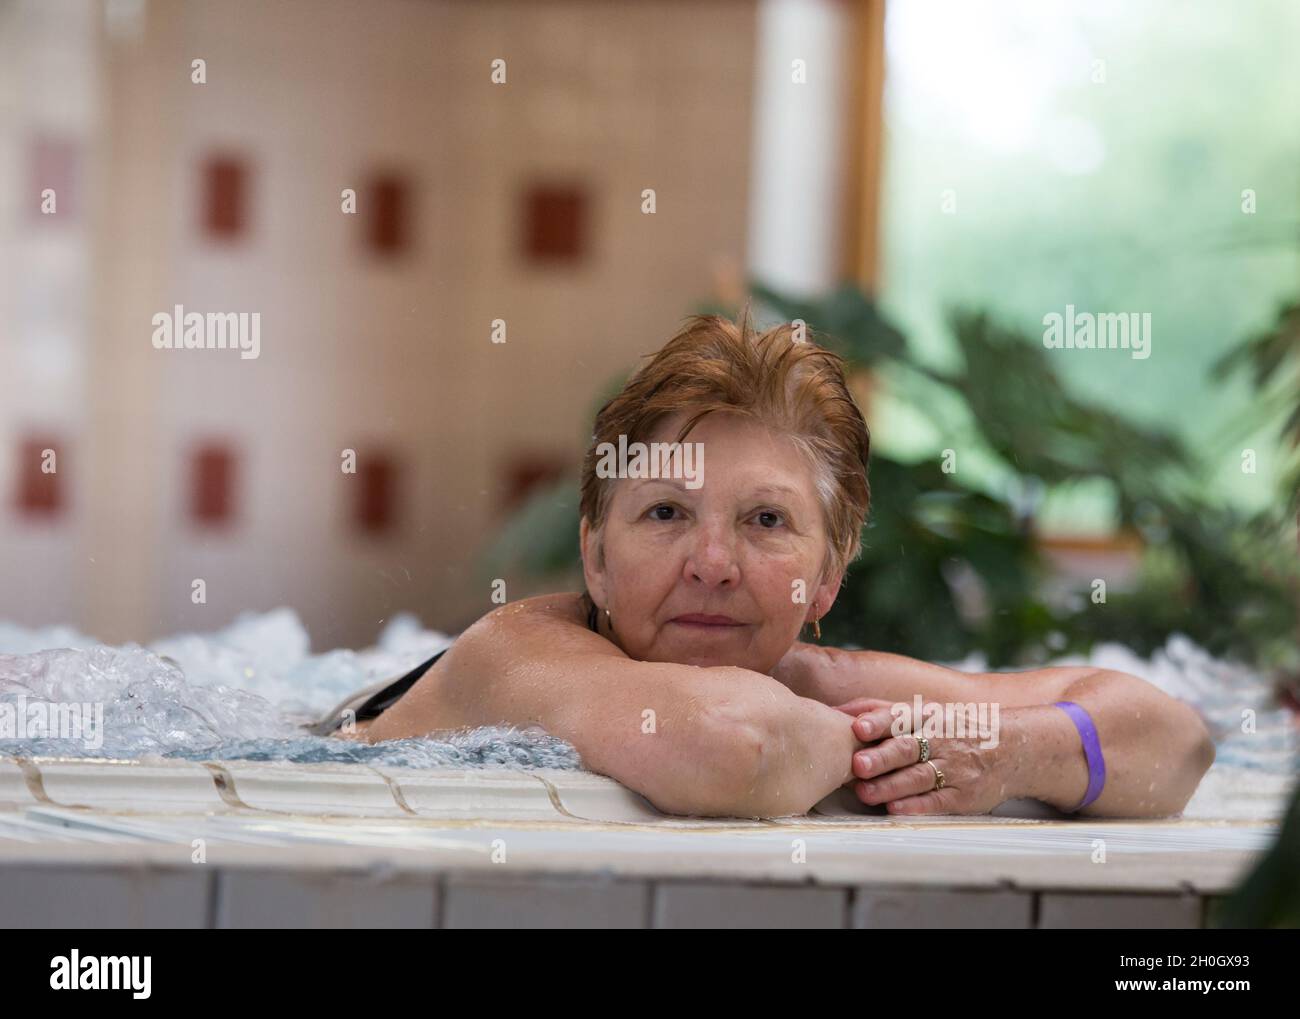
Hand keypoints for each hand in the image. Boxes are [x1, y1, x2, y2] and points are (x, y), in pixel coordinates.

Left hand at [832, 697, 1010, 814]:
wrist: (1012, 749)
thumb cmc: (953, 728)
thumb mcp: (922, 711)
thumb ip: (878, 710)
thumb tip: (835, 710)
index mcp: (928, 716)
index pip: (901, 717)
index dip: (879, 722)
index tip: (858, 727)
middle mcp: (941, 740)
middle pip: (907, 748)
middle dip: (881, 757)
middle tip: (857, 764)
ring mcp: (954, 768)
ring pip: (918, 777)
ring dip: (890, 786)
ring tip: (865, 792)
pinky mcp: (963, 795)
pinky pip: (937, 801)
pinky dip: (915, 805)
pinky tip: (895, 809)